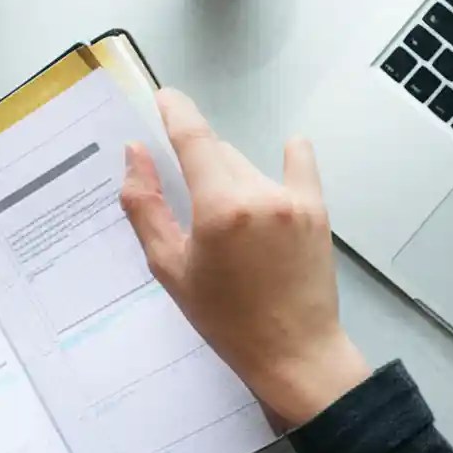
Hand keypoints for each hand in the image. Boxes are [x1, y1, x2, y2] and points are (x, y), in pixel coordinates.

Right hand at [121, 88, 370, 426]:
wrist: (295, 354)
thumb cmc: (226, 321)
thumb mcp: (171, 269)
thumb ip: (147, 207)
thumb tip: (135, 155)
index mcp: (219, 208)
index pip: (193, 138)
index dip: (175, 111)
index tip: (163, 98)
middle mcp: (259, 194)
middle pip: (219, 155)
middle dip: (200, 167)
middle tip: (190, 204)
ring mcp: (293, 199)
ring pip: (249, 167)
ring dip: (233, 179)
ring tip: (231, 229)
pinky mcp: (317, 210)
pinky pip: (299, 164)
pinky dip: (288, 157)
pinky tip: (286, 153)